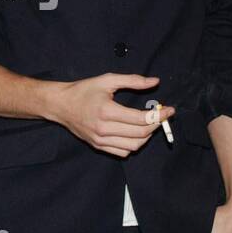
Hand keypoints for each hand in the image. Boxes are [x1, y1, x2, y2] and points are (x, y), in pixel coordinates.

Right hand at [49, 74, 173, 157]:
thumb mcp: (107, 80)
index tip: (170, 110)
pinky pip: (123, 152)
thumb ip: (133, 80)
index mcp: (107, 111)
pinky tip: (134, 133)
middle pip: (141, 134)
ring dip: (147, 136)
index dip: (160, 115)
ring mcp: (100, 140)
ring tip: (149, 124)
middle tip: (161, 116)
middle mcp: (104, 129)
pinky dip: (134, 145)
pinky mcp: (98, 146)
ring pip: (134, 146)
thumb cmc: (84, 90)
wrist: (61, 105)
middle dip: (156, 125)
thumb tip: (155, 82)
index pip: (141, 119)